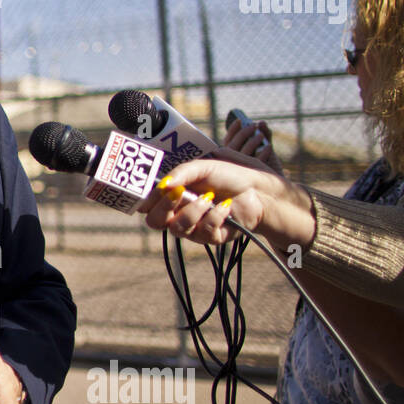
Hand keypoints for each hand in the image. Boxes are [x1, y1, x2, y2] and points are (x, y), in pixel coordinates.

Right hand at [135, 158, 313, 248]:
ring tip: (209, 197)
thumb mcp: (203, 167)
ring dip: (193, 211)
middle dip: (163, 208)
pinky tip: (226, 206)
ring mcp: (194, 226)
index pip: (148, 204)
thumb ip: (181, 173)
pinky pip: (203, 232)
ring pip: (178, 228)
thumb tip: (163, 185)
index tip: (151, 192)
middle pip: (155, 221)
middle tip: (177, 192)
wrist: (259, 189)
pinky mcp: (211, 237)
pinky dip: (214, 216)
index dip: (144, 202)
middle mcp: (179, 212)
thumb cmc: (230, 175)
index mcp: (173, 195)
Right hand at [223, 118, 284, 174]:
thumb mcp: (265, 146)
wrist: (274, 185)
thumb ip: (264, 134)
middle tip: (253, 126)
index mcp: (231, 157)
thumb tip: (262, 122)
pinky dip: (263, 153)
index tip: (239, 120)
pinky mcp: (252, 176)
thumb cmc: (268, 164)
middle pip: (233, 146)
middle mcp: (233, 164)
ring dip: (252, 142)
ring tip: (261, 135)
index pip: (227, 141)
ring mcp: (241, 170)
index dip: (232, 130)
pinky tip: (269, 147)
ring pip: (243, 154)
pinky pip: (255, 163)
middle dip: (243, 134)